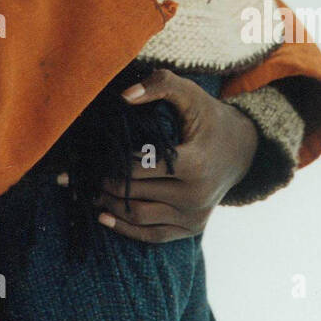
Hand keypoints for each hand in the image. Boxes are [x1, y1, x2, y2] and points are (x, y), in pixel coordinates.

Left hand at [91, 69, 258, 242]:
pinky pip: (154, 235)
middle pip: (137, 194)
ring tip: (87, 192)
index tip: (91, 152)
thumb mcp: (189, 94)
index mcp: (194, 164)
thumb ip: (159, 85)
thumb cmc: (208, 117)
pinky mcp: (193, 228)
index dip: (111, 161)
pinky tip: (103, 217)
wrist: (242, 149)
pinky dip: (127, 230)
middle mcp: (196, 195)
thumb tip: (123, 96)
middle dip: (103, 184)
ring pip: (141, 217)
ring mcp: (195, 215)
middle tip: (78, 174)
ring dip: (109, 206)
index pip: (140, 167)